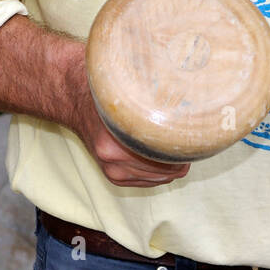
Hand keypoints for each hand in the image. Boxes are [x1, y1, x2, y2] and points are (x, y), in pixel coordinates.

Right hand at [63, 45, 189, 187]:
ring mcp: (112, 170)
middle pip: (168, 172)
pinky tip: (161, 156)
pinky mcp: (112, 176)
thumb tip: (195, 103)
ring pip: (161, 179)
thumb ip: (158, 101)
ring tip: (176, 146)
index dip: (188, 148)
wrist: (73, 94)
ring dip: (171, 166)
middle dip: (181, 158)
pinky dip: (159, 172)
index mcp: (117, 141)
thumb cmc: (107, 88)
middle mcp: (113, 160)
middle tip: (190, 141)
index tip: (196, 138)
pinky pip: (148, 182)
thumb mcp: (134, 88)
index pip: (168, 159)